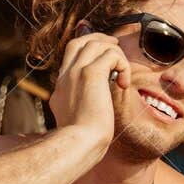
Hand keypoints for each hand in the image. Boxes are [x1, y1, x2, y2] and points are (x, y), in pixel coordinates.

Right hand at [49, 26, 131, 145]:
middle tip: (116, 46)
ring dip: (114, 54)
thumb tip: (92, 106)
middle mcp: (65, 75)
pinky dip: (122, 65)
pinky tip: (122, 84)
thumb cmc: (82, 140)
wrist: (79, 143)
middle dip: (99, 39)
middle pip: (79, 42)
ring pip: (95, 44)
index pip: (71, 55)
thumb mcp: (76, 120)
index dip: (87, 49)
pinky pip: (111, 54)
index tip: (104, 55)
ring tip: (122, 74)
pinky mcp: (90, 74)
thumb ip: (81, 107)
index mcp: (61, 86)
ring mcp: (75, 72)